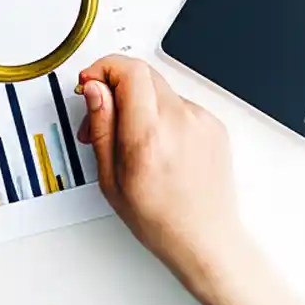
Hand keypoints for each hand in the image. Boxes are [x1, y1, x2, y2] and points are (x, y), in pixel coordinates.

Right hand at [76, 56, 304, 304]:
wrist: (204, 237)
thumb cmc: (159, 218)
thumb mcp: (112, 178)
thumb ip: (101, 126)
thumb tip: (93, 90)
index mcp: (149, 137)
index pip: (129, 71)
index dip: (104, 68)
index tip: (90, 80)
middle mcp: (180, 122)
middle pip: (144, 73)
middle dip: (115, 85)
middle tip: (101, 113)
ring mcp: (201, 121)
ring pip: (161, 90)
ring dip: (140, 103)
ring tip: (132, 140)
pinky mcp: (214, 124)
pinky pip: (180, 105)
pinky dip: (163, 116)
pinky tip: (160, 147)